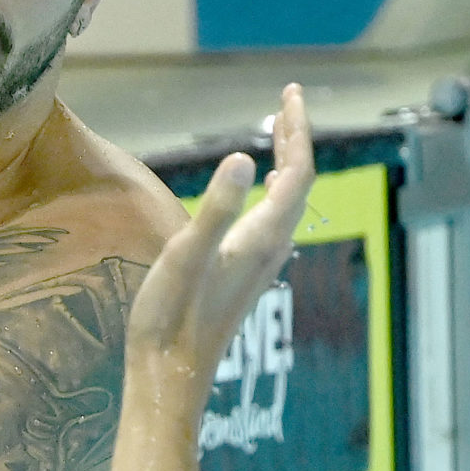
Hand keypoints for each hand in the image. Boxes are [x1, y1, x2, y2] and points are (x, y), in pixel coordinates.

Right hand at [128, 83, 314, 405]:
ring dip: (287, 163)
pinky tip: (261, 191)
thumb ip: (215, 207)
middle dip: (295, 139)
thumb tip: (244, 157)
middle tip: (289, 101)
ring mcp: (260, 264)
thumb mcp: (185, 256)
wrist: (170, 376)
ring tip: (279, 133)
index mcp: (260, 237)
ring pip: (288, 203)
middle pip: (298, 184)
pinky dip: (273, 190)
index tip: (291, 93)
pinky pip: (273, 220)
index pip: (296, 172)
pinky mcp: (245, 275)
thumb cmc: (171, 318)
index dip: (297, 130)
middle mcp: (270, 249)